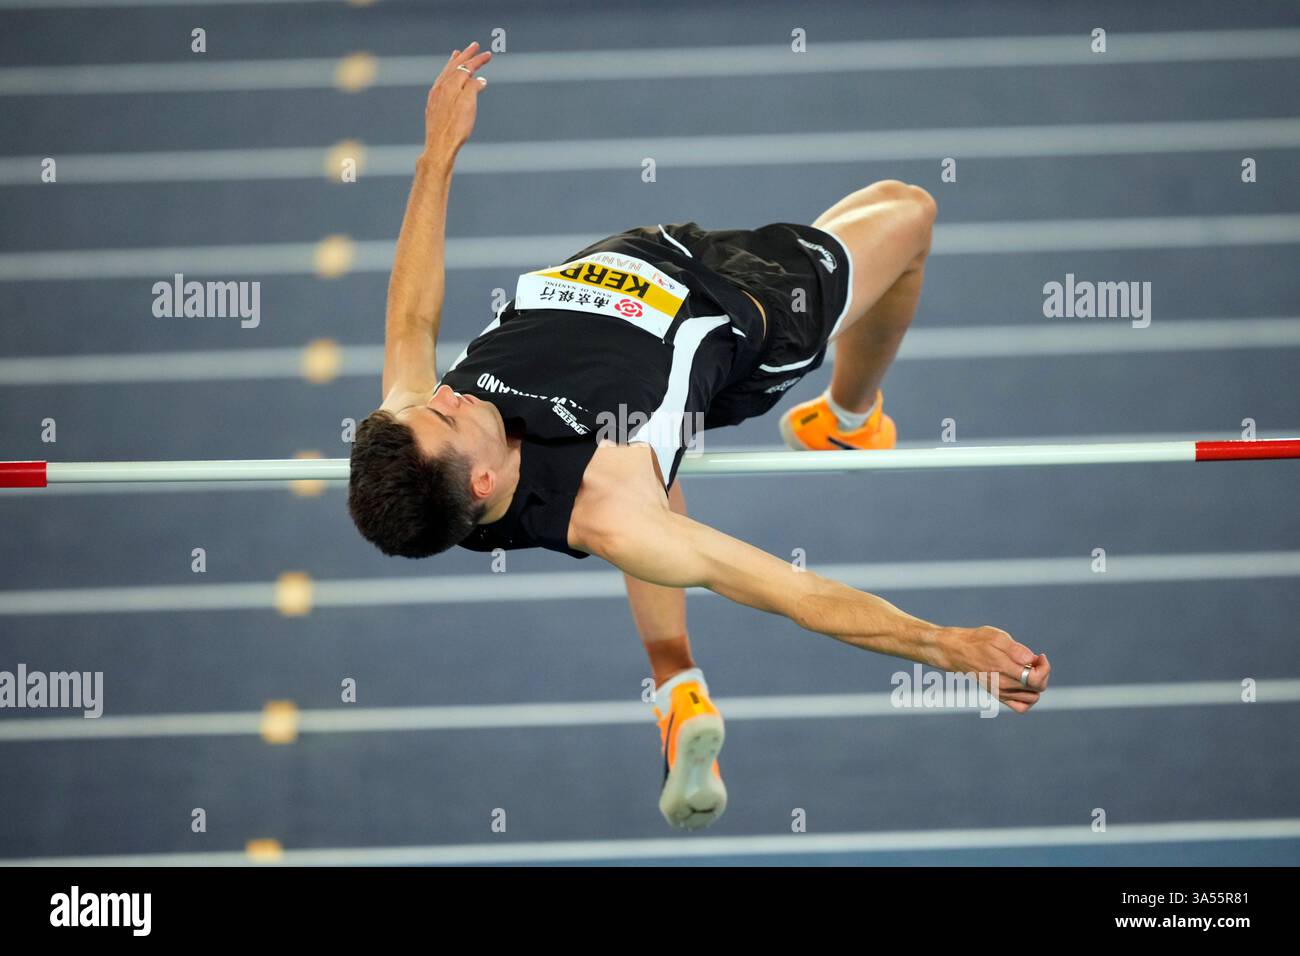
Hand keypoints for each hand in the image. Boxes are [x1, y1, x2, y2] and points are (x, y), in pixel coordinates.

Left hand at [423, 42, 491, 159]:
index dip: (478, 60)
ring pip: (445, 73)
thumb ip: (474, 88)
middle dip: (465, 55)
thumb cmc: (456, 128)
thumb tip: (480, 80)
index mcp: (450, 84)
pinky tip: (448, 78)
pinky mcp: (433, 104)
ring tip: (457, 54)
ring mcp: (435, 95)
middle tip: (474, 45)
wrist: (440, 146)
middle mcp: (441, 86)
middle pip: (454, 66)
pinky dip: (447, 75)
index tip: (488, 55)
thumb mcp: (469, 105)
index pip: (466, 67)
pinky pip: (440, 82)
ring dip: (454, 62)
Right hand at [934, 625, 1050, 713]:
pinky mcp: (998, 695)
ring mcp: (1000, 692)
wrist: (955, 652)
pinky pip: (1020, 706)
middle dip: (1042, 673)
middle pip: (1038, 688)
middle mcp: (1003, 685)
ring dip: (1036, 685)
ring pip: (1032, 698)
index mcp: (1004, 669)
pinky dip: (1028, 698)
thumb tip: (1032, 659)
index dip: (1045, 667)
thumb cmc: (976, 641)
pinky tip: (1024, 684)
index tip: (1039, 656)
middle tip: (1034, 660)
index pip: (1037, 679)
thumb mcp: (996, 636)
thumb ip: (1016, 649)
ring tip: (1028, 670)